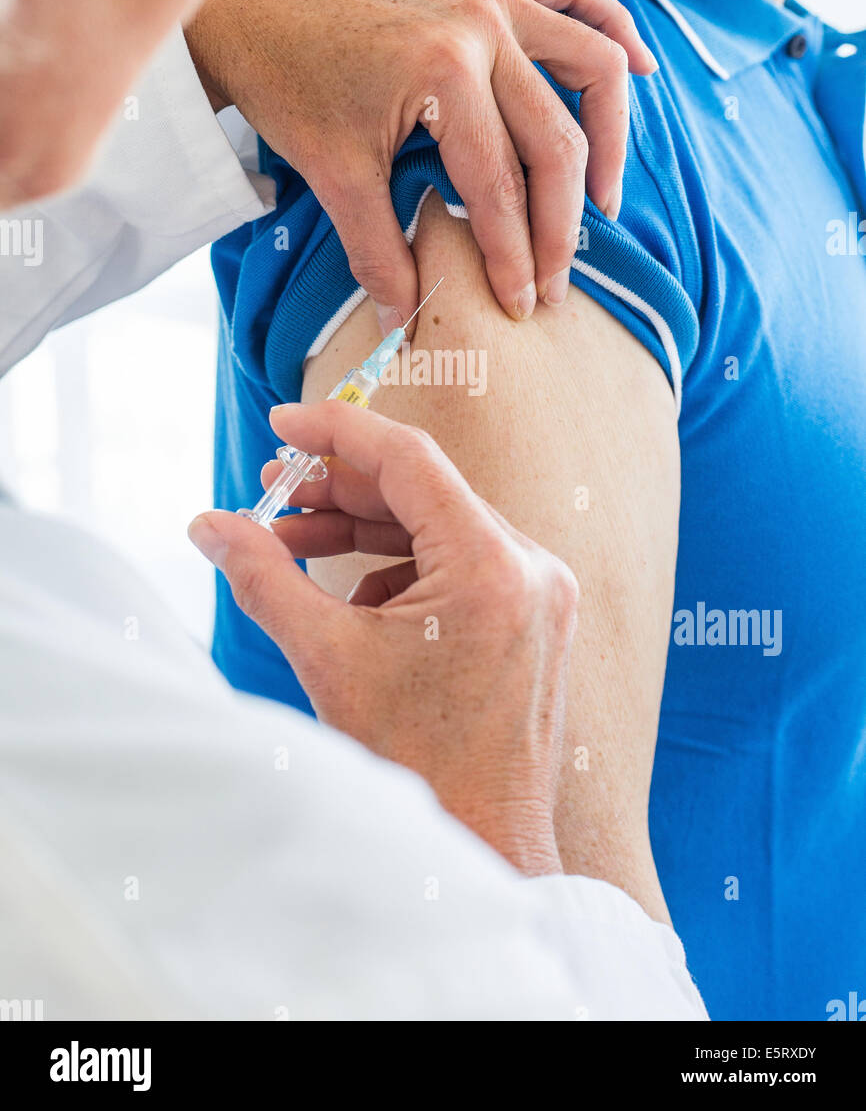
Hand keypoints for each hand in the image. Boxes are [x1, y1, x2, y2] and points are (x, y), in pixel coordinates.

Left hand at [184, 0, 655, 328]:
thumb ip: (377, 252)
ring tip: (604, 200)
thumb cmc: (289, 88)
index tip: (522, 304)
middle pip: (556, 137)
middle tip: (556, 278)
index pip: (500, 184)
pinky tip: (640, 68)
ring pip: (590, 61)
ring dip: (610, 134)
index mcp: (442, 71)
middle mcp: (480, 22)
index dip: (515, 254)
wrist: (252, 8)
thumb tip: (406, 321)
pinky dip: (611, 26)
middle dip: (562, 221)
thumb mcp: (333, 175)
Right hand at [188, 401, 579, 876]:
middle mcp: (531, 566)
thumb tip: (208, 525)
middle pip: (423, 490)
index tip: (281, 424)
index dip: (335, 432)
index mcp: (490, 566)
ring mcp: (540, 592)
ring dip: (364, 529)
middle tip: (272, 493)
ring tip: (292, 541)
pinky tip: (350, 598)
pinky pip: (461, 562)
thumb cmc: (415, 763)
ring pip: (441, 525)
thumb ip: (262, 577)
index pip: (407, 459)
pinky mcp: (535, 616)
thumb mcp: (326, 658)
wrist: (481, 842)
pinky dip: (401, 566)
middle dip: (339, 490)